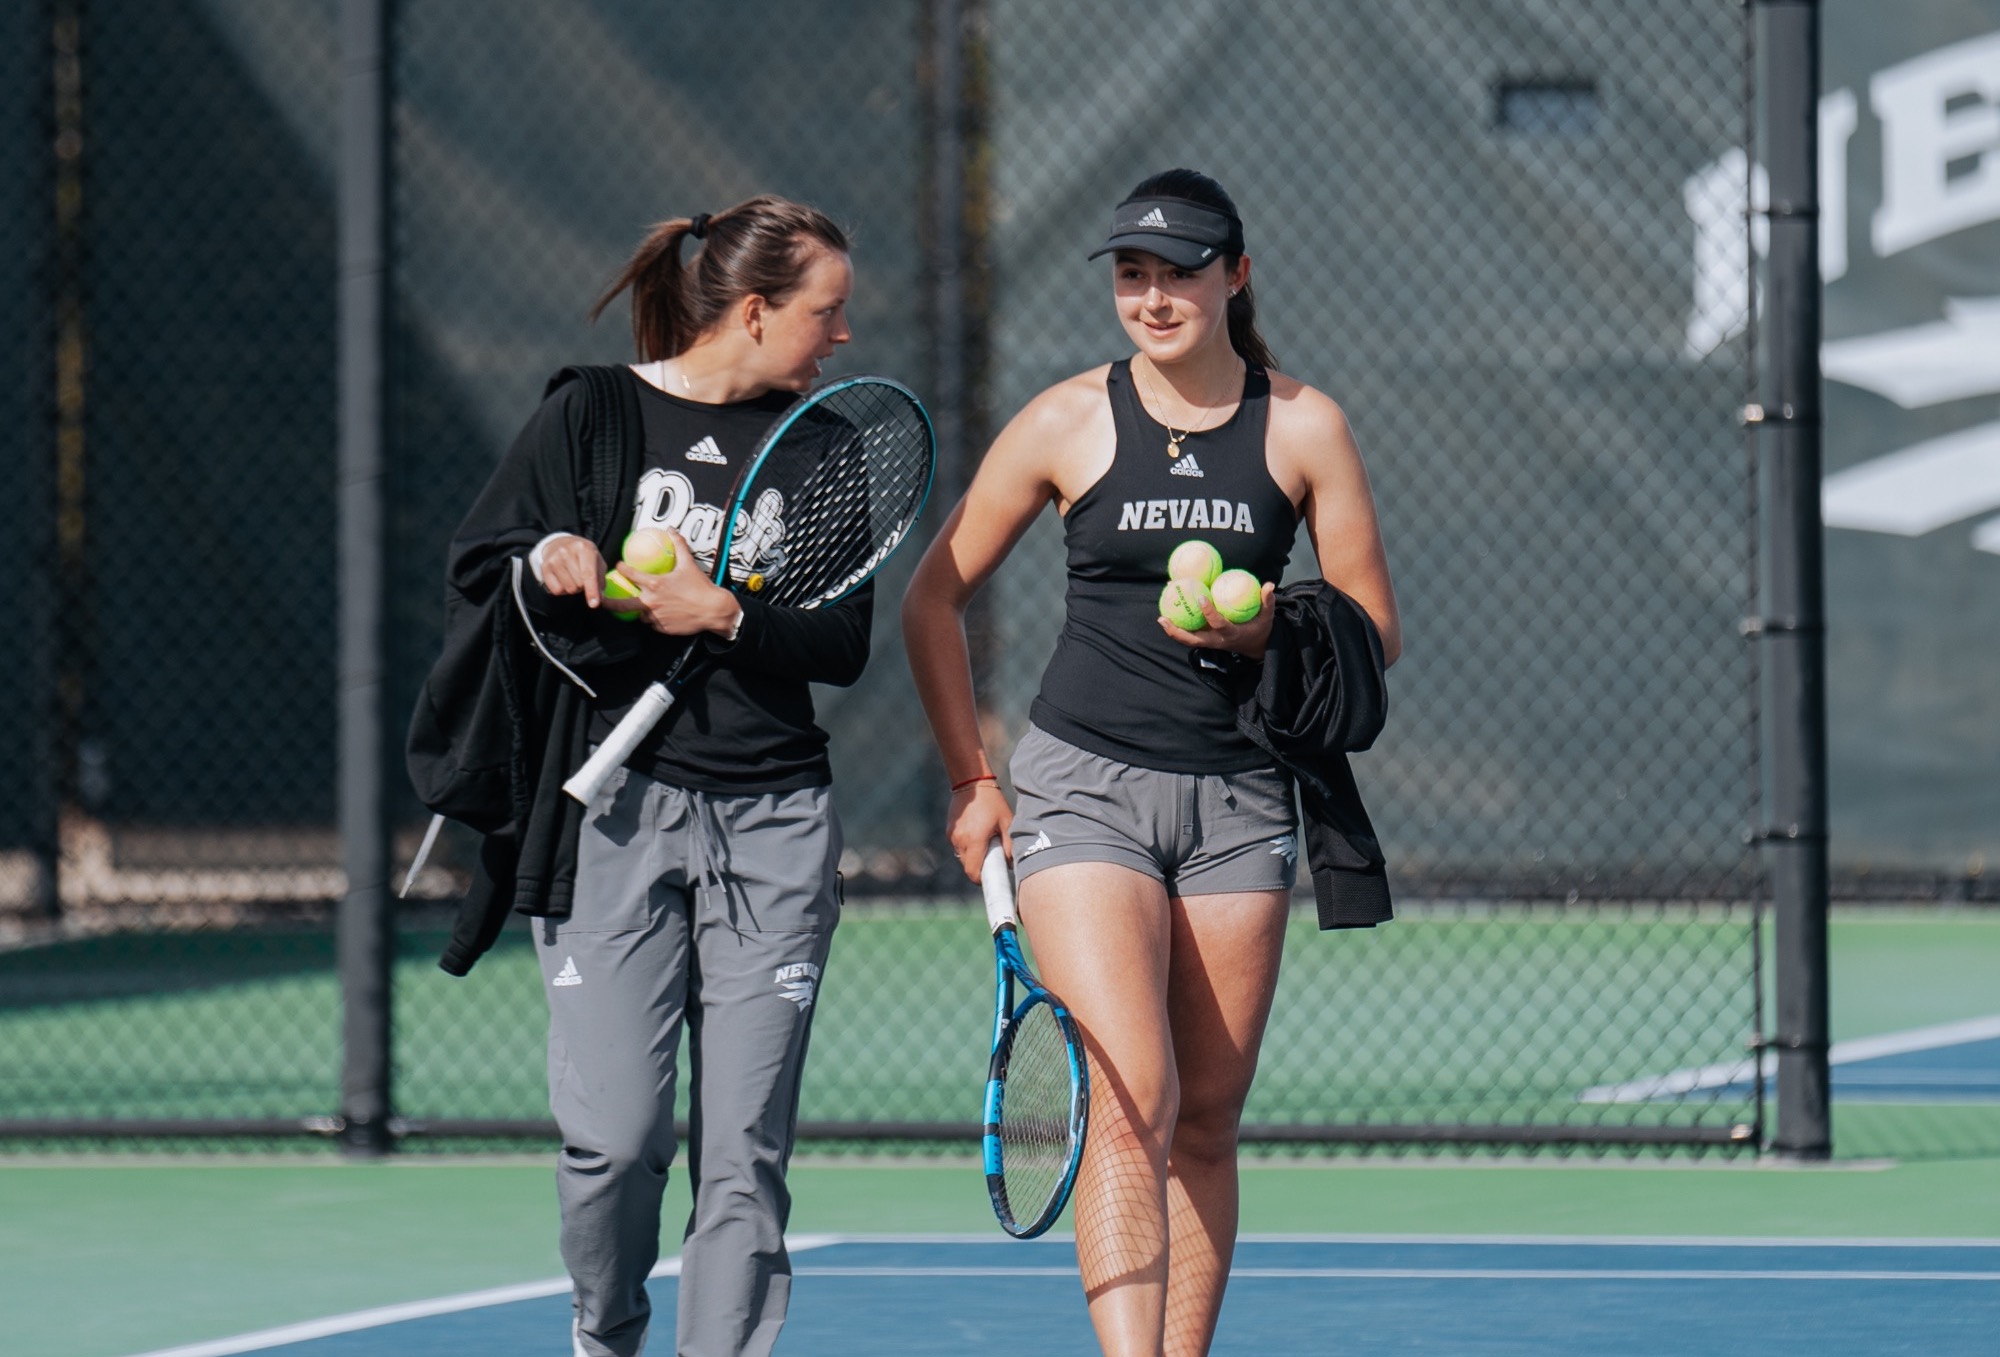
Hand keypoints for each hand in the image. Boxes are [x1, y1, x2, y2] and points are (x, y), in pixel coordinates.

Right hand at [540, 535, 610, 606]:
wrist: (560, 544)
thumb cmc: (584, 555)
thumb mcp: (597, 561)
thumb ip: (601, 580)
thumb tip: (599, 599)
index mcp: (584, 548)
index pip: (588, 574)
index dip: (592, 591)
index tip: (594, 604)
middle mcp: (567, 552)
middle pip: (579, 584)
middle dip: (584, 586)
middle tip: (582, 575)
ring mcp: (554, 559)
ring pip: (569, 589)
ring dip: (574, 588)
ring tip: (573, 576)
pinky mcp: (545, 568)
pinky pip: (557, 590)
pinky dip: (563, 589)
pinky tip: (563, 578)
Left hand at [618, 528, 742, 638]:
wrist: (713, 610)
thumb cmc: (700, 587)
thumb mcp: (689, 564)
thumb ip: (678, 545)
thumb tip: (671, 530)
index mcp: (654, 585)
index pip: (631, 575)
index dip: (622, 568)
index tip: (619, 566)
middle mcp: (651, 602)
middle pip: (622, 604)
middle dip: (609, 601)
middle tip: (601, 598)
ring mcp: (656, 617)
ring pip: (640, 614)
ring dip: (639, 610)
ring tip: (642, 605)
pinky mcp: (662, 628)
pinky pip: (652, 624)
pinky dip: (653, 619)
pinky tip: (659, 614)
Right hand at [947, 781, 1011, 881]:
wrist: (971, 784)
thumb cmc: (993, 803)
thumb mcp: (1007, 822)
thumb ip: (1009, 846)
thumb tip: (1009, 864)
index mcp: (975, 840)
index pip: (973, 872)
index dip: (981, 879)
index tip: (990, 878)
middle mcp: (961, 841)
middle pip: (968, 867)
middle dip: (979, 867)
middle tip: (992, 858)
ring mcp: (953, 836)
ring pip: (962, 858)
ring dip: (973, 857)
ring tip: (984, 842)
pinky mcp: (949, 832)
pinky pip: (958, 847)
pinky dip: (967, 847)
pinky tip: (976, 833)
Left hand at [1158, 580, 1276, 658]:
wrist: (1256, 647)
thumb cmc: (1260, 629)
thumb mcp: (1267, 617)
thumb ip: (1267, 601)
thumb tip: (1269, 584)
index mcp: (1231, 634)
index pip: (1218, 624)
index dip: (1209, 612)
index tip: (1201, 597)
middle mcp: (1217, 641)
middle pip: (1193, 640)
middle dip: (1177, 631)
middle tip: (1163, 617)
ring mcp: (1210, 642)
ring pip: (1188, 640)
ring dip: (1173, 630)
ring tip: (1161, 616)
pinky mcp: (1206, 640)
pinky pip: (1190, 634)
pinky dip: (1179, 626)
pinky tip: (1170, 613)